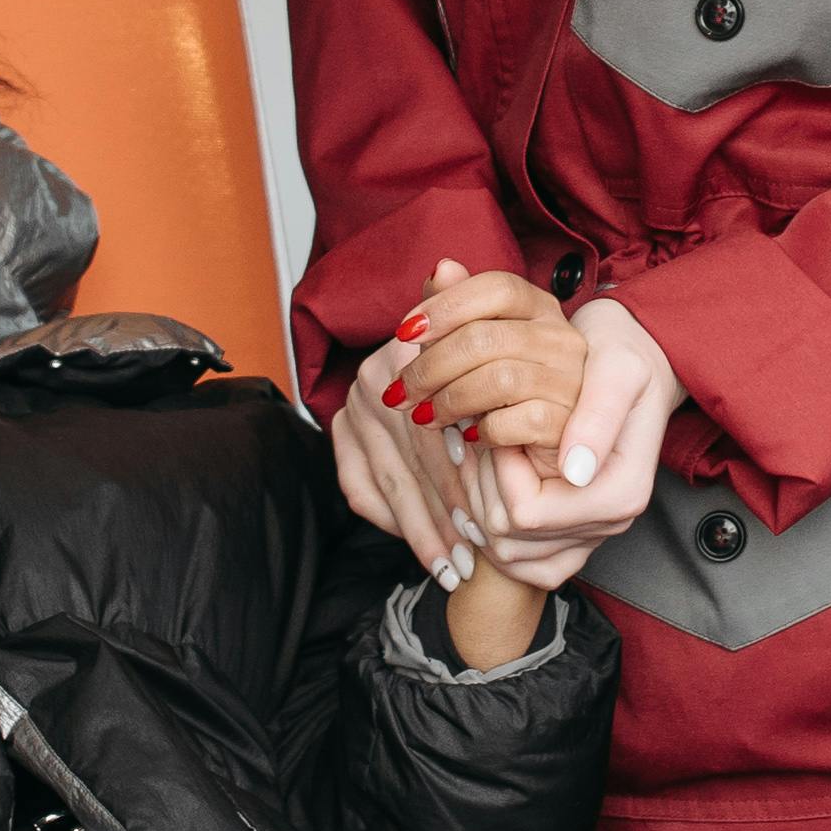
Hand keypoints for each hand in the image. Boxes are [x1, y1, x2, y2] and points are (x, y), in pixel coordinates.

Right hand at [330, 272, 480, 583]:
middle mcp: (371, 381)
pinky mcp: (340, 441)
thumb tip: (443, 266)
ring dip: (423, 528)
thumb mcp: (485, 334)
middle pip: (411, 458)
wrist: (432, 366)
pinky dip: (395, 523)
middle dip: (447, 509)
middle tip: (478, 550)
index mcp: (404, 353)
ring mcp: (351, 413)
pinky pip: (360, 491)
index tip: (490, 513)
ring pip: (388, 480)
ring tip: (456, 564)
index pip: (430, 424)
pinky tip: (426, 551)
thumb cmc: (477, 365)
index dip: (462, 472)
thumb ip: (471, 316)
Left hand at [382, 268, 587, 459]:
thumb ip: (458, 310)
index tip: (404, 332)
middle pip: (486, 337)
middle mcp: (561, 338)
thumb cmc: (502, 394)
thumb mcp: (476, 348)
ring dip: (449, 400)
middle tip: (400, 392)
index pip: (498, 288)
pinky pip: (515, 420)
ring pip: (498, 379)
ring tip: (425, 416)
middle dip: (430, 366)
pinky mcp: (566, 423)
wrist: (540, 451)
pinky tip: (470, 435)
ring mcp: (569, 381)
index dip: (446, 305)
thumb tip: (442, 268)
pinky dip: (483, 430)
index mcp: (540, 309)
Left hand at [456, 293, 680, 584]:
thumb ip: (599, 415)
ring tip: (483, 452)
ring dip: (480, 502)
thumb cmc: (622, 355)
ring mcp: (591, 535)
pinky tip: (490, 479)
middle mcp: (609, 524)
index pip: (526, 513)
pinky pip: (519, 561)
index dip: (499, 472)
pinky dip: (492, 525)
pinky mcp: (574, 536)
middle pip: (509, 538)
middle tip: (479, 436)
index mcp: (621, 493)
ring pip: (505, 551)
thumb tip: (576, 469)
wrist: (632, 362)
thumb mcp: (617, 368)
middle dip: (482, 485)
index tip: (497, 427)